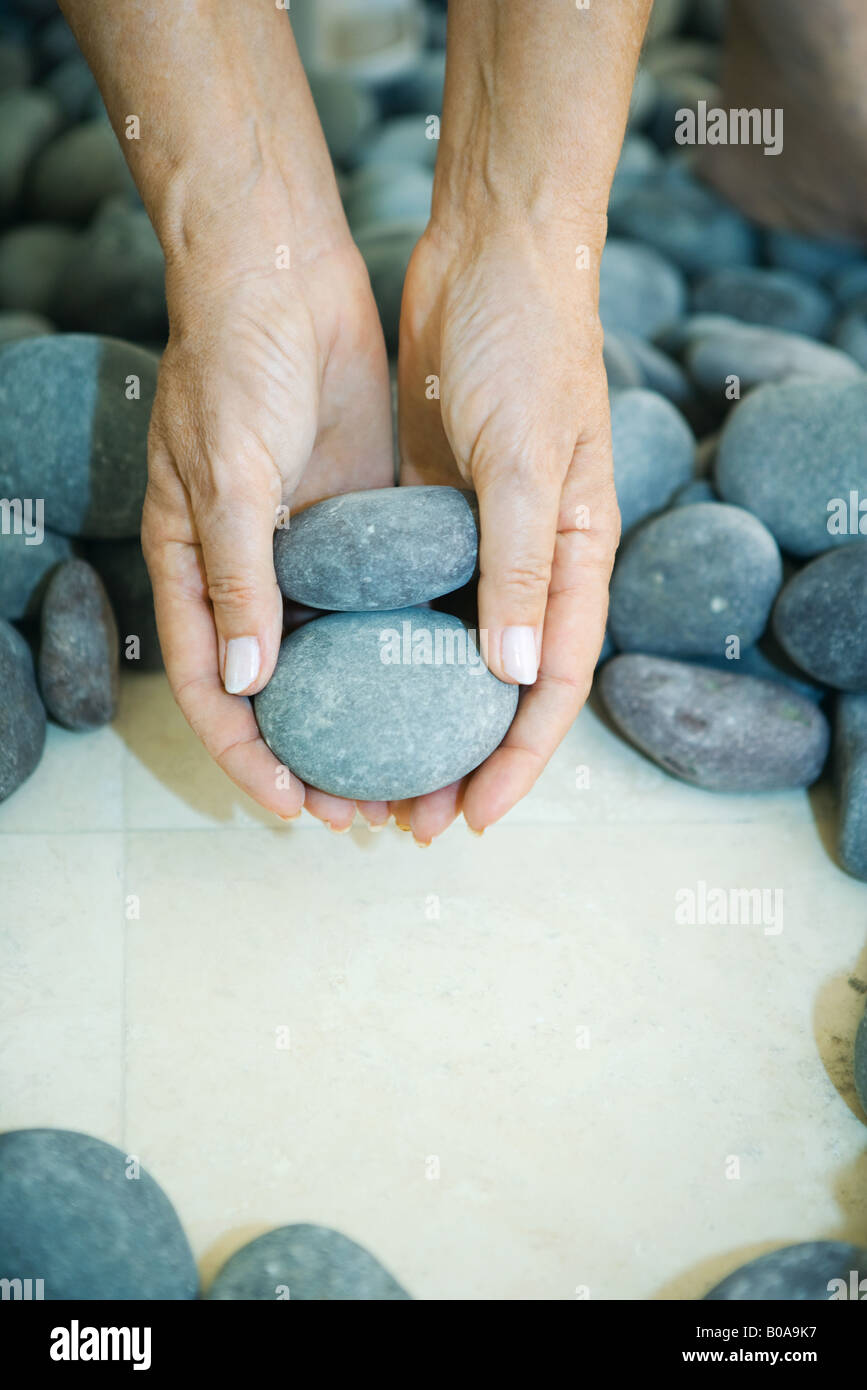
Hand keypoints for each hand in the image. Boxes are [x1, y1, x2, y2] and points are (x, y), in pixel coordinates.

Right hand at [142, 222, 393, 829]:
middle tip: (375, 812)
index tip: (298, 806)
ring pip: (338, 660)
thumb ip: (238, 579)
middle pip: (282, 695)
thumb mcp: (228, 475)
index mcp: (197, 572)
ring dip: (373, 716)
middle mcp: (250, 575)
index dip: (250, 758)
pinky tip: (447, 687)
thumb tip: (250, 684)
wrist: (286, 275)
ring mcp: (308, 553)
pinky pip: (380, 602)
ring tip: (420, 771)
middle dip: (321, 758)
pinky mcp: (358, 524)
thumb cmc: (234, 368)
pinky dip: (403, 649)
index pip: (216, 693)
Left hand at [394, 220, 619, 841]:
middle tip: (408, 819)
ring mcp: (481, 537)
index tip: (473, 816)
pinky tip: (343, 684)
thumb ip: (523, 565)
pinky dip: (384, 647)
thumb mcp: (526, 459)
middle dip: (461, 759)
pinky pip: (410, 597)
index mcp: (577, 555)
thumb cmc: (525, 346)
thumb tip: (517, 673)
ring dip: (415, 715)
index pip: (552, 683)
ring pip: (449, 653)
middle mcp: (534, 559)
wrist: (490, 252)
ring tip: (369, 774)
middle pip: (499, 687)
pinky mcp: (434, 510)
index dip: (518, 759)